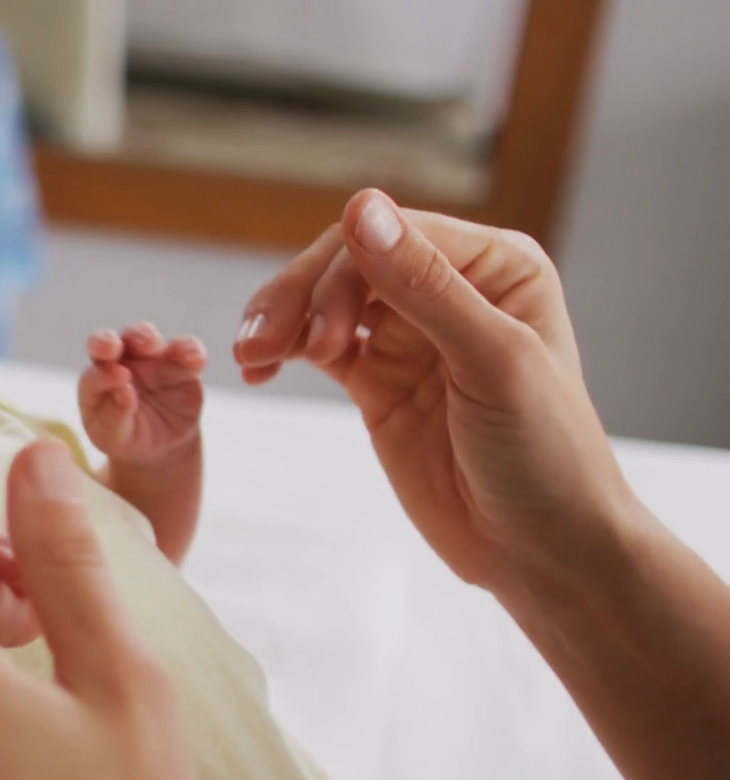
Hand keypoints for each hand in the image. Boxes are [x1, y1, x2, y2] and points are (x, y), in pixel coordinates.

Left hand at [79, 322, 207, 466]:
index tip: (117, 379)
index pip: (94, 372)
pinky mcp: (181, 364)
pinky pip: (187, 350)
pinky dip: (191, 351)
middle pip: (111, 341)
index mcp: (97, 380)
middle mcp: (119, 362)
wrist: (162, 445)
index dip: (103, 374)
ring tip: (152, 346)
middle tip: (114, 346)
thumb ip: (114, 416)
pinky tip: (196, 360)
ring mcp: (150, 359)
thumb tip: (124, 392)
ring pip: (145, 337)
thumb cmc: (127, 437)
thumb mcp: (114, 437)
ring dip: (147, 337)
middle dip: (110, 340)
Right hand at [233, 189, 641, 596]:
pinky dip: (281, 351)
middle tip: (265, 348)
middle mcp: (452, 290)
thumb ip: (426, 286)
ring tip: (252, 359)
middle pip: (349, 262)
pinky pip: (315, 346)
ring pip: (324, 301)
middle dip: (302, 298)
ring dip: (281, 321)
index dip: (344, 271)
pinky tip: (258, 370)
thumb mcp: (493, 362)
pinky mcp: (378, 381)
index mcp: (497, 267)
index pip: (396, 235)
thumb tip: (360, 208)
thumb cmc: (546, 456)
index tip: (315, 335)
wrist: (543, 551)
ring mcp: (411, 337)